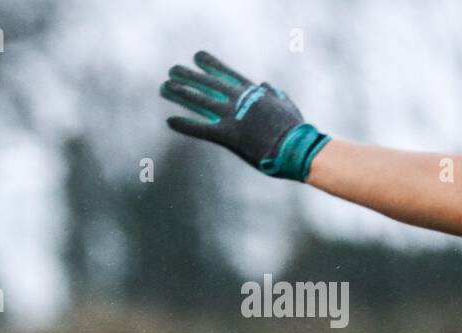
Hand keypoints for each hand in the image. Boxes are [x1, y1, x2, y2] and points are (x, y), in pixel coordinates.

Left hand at [159, 50, 329, 180]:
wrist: (296, 147)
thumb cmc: (295, 131)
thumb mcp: (287, 106)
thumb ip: (275, 94)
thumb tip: (265, 86)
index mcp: (254, 93)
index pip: (227, 74)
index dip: (211, 65)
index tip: (197, 57)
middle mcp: (240, 101)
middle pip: (208, 84)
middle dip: (189, 76)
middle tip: (172, 70)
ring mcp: (233, 116)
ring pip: (201, 101)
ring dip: (181, 93)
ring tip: (164, 87)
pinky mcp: (228, 135)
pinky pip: (201, 129)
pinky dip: (185, 125)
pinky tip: (170, 121)